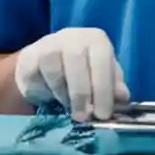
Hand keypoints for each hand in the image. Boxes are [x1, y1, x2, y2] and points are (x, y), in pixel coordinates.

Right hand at [14, 27, 130, 120]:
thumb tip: (123, 97)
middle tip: (85, 118)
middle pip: (77, 59)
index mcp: (96, 39)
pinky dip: (49, 90)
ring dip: (64, 93)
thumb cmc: (81, 72)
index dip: (104, 88)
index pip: (102, 58)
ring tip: (71, 108)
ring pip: (55, 67)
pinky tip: (56, 98)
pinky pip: (38, 74)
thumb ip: (113, 86)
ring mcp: (50, 43)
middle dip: (83, 92)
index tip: (103, 114)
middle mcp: (73, 36)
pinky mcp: (31, 55)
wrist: (44, 67)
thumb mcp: (101, 79)